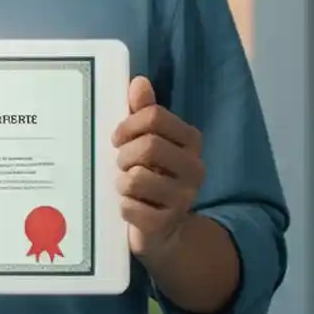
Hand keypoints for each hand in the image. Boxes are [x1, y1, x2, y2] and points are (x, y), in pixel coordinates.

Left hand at [111, 76, 205, 264]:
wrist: (164, 232)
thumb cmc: (150, 176)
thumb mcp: (146, 142)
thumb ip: (142, 112)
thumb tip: (139, 81)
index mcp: (190, 142)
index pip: (155, 117)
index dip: (129, 124)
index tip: (118, 137)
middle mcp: (195, 168)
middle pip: (148, 146)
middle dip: (124, 154)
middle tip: (122, 163)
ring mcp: (183, 198)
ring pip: (135, 178)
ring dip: (121, 181)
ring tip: (126, 186)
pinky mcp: (166, 224)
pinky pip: (130, 207)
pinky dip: (123, 206)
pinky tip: (131, 208)